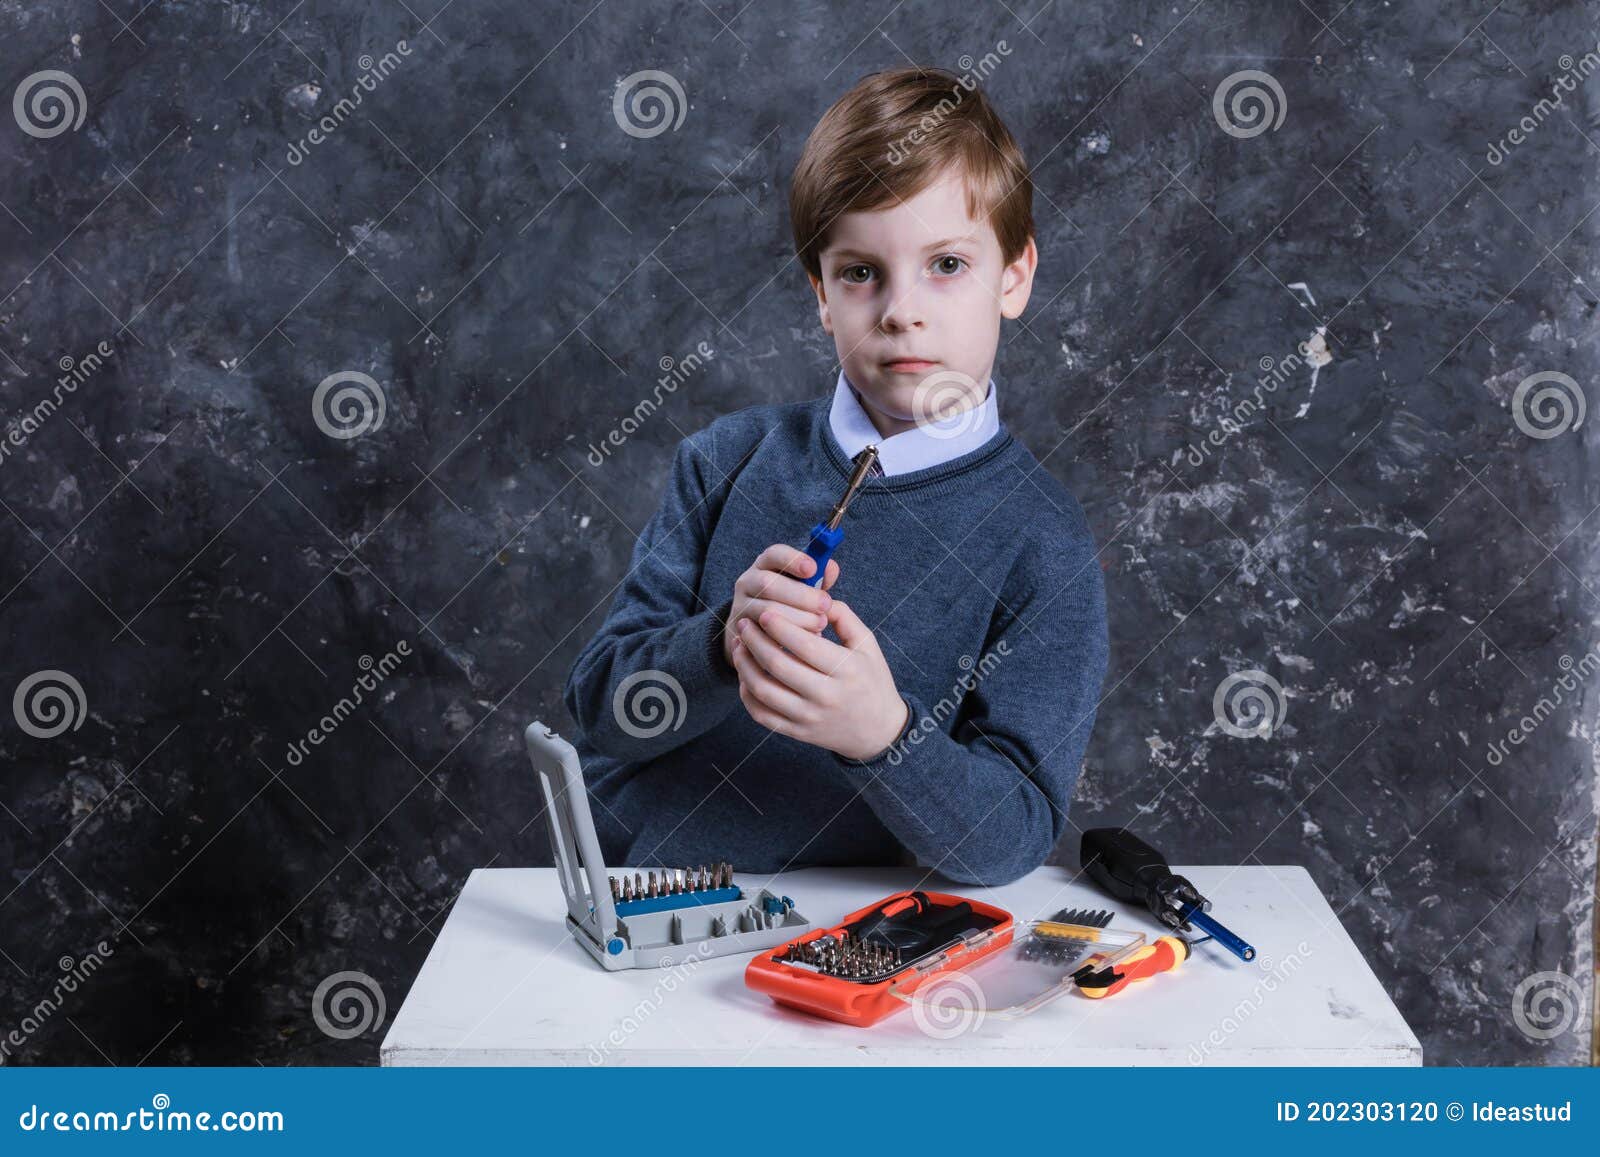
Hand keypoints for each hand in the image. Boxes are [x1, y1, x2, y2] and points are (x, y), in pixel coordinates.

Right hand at [722, 545, 838, 668]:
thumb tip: (831, 567)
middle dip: (801, 595)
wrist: (760, 632)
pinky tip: (806, 637)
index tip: (813, 568)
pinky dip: (787, 636)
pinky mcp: (742, 630)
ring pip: (767, 611)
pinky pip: (764, 633)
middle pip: (768, 583)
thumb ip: (817, 577)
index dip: (793, 559)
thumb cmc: (790, 603)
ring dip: (798, 618)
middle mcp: (748, 581)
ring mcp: (742, 606)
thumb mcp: (803, 587)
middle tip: (825, 605)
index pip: (774, 554)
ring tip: (820, 623)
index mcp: (764, 564)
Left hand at [730, 597, 909, 761]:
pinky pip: (762, 714)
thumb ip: (843, 617)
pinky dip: (747, 693)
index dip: (779, 626)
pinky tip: (745, 674)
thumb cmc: (872, 679)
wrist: (879, 730)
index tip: (764, 612)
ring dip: (744, 665)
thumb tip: (815, 595)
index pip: (804, 645)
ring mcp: (809, 717)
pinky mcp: (798, 732)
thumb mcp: (867, 645)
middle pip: (778, 665)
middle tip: (744, 623)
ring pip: (764, 691)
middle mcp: (827, 696)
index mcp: (846, 670)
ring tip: (739, 645)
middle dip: (755, 640)